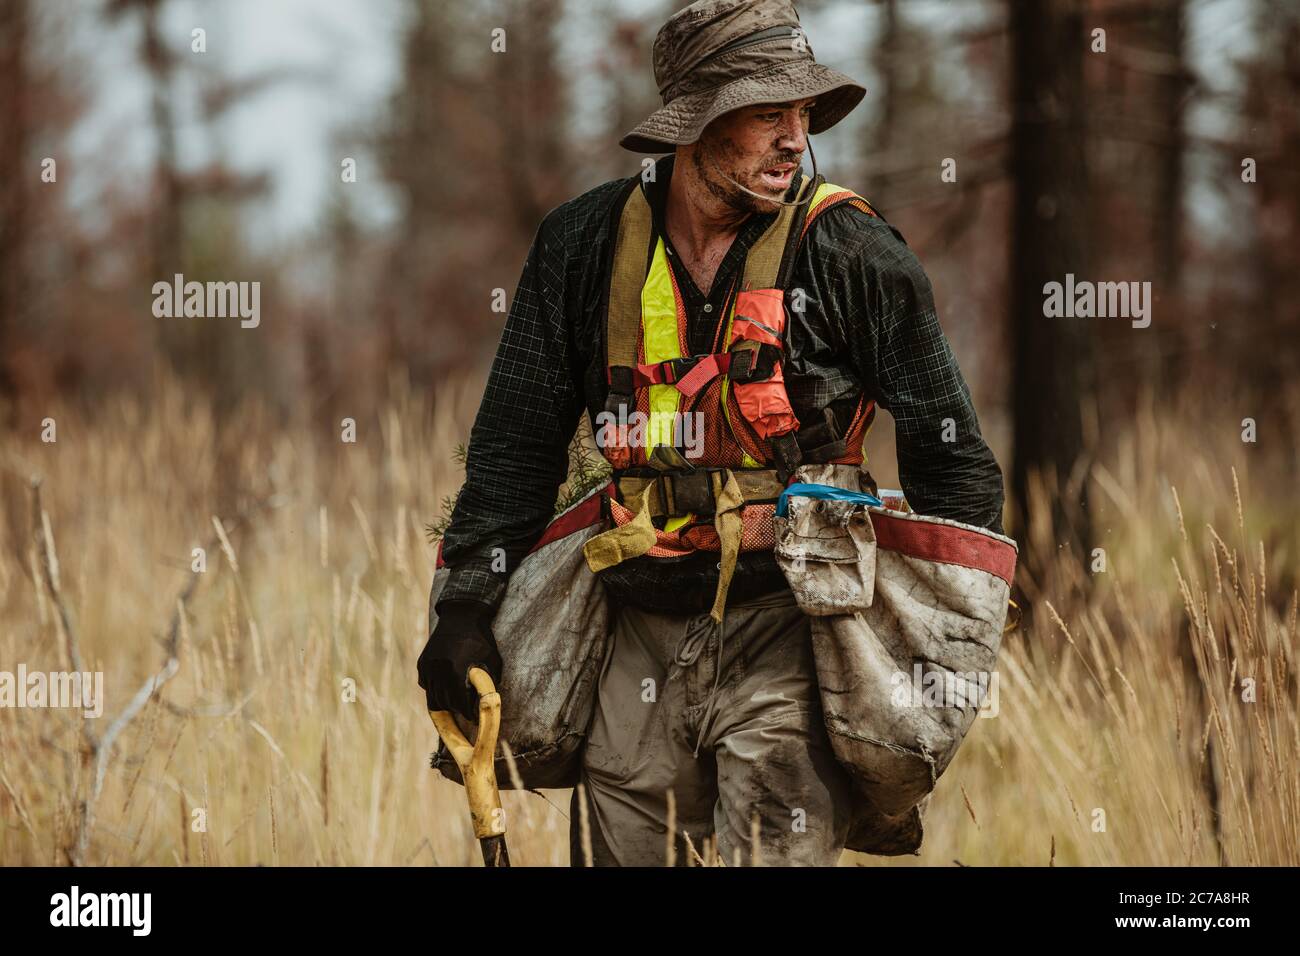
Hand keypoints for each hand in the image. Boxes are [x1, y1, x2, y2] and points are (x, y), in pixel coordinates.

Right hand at [417, 599, 501, 720]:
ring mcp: (428, 667)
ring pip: (432, 696)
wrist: (461, 616)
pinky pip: (426, 685)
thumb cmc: (481, 639)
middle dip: (456, 708)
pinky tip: (445, 688)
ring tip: (455, 703)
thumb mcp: (491, 661)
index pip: (459, 703)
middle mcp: (438, 671)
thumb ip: (488, 683)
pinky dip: (434, 690)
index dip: (466, 713)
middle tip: (464, 710)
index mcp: (455, 671)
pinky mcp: (422, 663)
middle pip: (444, 702)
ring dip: (444, 702)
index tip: (471, 718)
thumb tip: (486, 705)